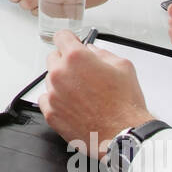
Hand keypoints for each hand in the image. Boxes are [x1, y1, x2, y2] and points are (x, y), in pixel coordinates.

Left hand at [36, 30, 155, 154]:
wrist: (123, 135)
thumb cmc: (125, 105)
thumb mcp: (123, 67)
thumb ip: (103, 53)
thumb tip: (92, 51)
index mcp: (76, 58)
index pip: (61, 37)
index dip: (69, 40)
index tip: (72, 44)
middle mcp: (60, 74)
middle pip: (53, 57)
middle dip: (66, 62)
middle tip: (82, 73)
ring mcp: (53, 94)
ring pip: (50, 79)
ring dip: (62, 82)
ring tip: (83, 94)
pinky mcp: (50, 113)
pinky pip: (46, 99)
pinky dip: (56, 100)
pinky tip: (74, 105)